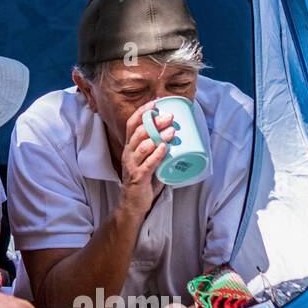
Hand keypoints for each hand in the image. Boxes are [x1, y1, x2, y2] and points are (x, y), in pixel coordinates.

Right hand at [118, 101, 173, 216]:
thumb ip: (159, 148)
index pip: (132, 124)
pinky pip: (147, 164)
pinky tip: (164, 148)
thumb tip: (178, 134)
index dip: (142, 112)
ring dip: (157, 136)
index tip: (155, 103)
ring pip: (142, 146)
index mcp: (130, 147)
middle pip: (139, 132)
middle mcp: (128, 153)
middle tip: (170, 117)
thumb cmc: (144, 180)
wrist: (133, 204)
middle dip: (154, 122)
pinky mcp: (138, 177)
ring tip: (172, 131)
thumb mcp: (149, 160)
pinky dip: (156, 154)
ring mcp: (132, 165)